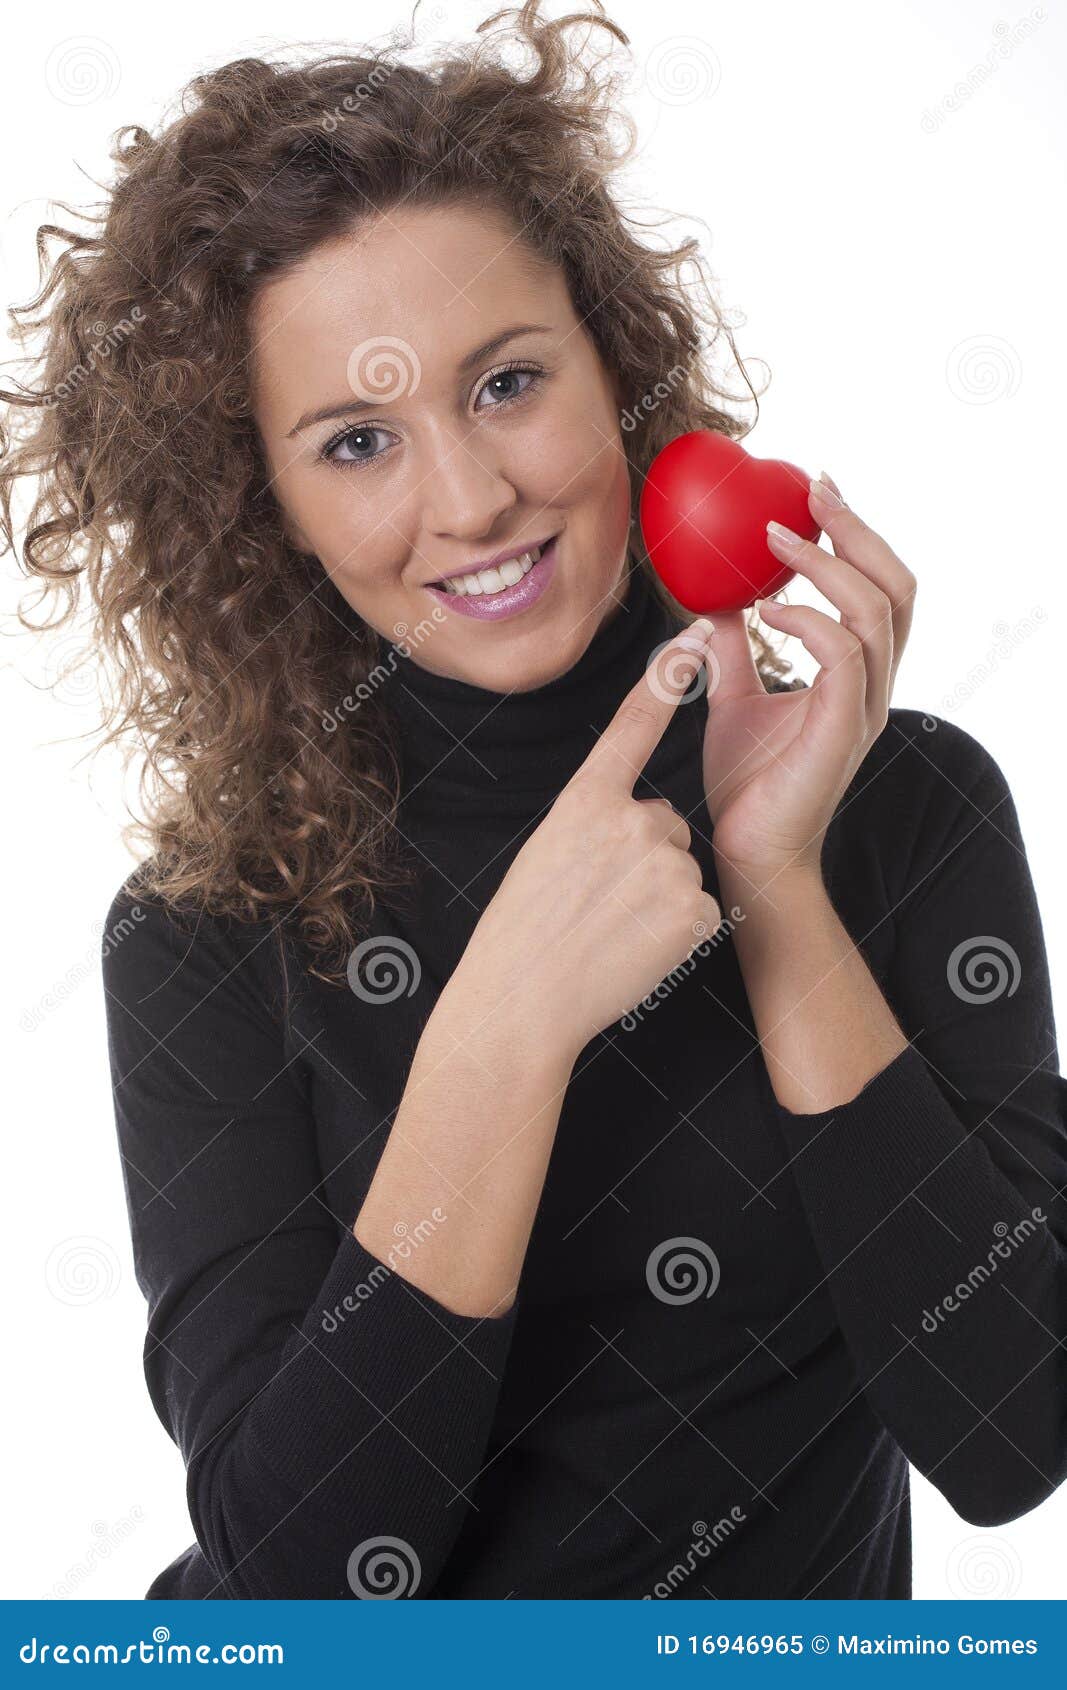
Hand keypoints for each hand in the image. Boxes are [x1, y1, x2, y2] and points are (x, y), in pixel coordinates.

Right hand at [452, 621, 721, 1060]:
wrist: (523, 1002)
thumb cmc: (524, 933)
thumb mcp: (548, 853)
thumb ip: (600, 822)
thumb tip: (653, 821)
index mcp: (584, 801)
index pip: (634, 724)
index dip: (667, 676)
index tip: (697, 634)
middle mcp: (631, 821)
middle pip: (664, 823)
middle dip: (643, 859)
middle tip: (597, 902)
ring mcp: (667, 865)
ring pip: (680, 870)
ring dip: (657, 899)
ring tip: (611, 931)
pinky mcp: (694, 911)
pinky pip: (697, 913)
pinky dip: (674, 935)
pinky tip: (635, 951)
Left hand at [701, 473, 916, 889]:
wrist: (748, 852)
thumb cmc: (747, 784)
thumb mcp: (733, 699)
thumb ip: (734, 650)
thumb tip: (714, 603)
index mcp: (857, 676)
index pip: (880, 589)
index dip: (857, 535)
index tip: (815, 491)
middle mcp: (874, 687)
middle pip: (897, 588)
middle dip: (858, 530)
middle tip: (813, 489)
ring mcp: (864, 709)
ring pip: (876, 612)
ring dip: (827, 565)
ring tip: (776, 540)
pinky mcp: (842, 730)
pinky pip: (845, 656)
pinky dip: (810, 621)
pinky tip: (769, 611)